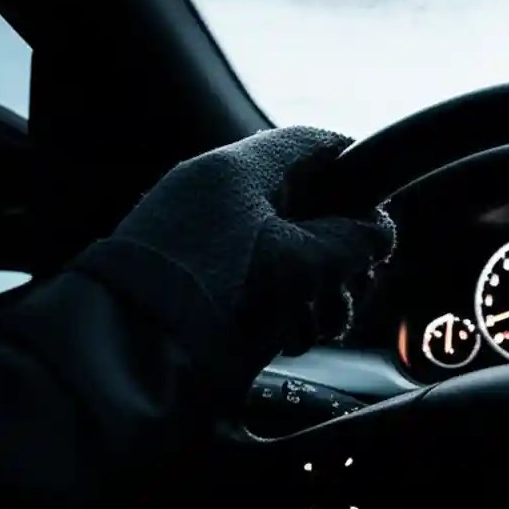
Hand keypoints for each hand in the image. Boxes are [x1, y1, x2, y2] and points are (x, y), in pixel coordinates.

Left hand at [83, 126, 394, 390]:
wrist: (126, 362)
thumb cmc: (214, 299)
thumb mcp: (300, 265)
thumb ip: (351, 241)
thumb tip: (380, 231)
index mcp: (237, 171)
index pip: (314, 146)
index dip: (359, 172)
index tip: (382, 208)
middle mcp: (216, 196)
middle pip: (306, 206)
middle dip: (342, 252)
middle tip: (357, 285)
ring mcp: (200, 239)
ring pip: (284, 249)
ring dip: (318, 288)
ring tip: (323, 325)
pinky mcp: (191, 282)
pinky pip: (254, 280)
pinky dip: (282, 306)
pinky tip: (290, 336)